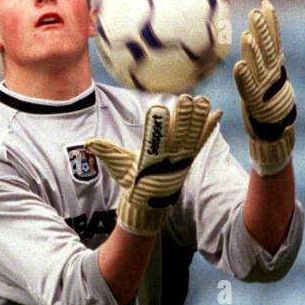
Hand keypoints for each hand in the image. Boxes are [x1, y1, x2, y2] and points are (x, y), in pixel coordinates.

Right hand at [85, 93, 219, 237]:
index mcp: (150, 160)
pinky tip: (216, 113)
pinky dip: (209, 128)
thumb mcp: (118, 167)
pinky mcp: (190, 159)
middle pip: (177, 135)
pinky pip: (201, 141)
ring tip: (204, 101)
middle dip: (182, 118)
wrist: (149, 205)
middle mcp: (168, 160)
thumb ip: (106, 151)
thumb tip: (88, 143)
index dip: (156, 126)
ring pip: (191, 136)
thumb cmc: (132, 183)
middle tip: (187, 99)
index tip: (158, 108)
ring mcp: (181, 159)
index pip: (153, 140)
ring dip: (198, 119)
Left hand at [233, 0, 296, 175]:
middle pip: (267, 49)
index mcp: (275, 69)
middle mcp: (271, 76)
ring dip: (254, 50)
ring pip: (259, 66)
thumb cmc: (266, 109)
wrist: (274, 135)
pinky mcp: (255, 103)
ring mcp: (264, 89)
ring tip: (247, 33)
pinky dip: (245, 78)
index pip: (274, 41)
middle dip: (262, 30)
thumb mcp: (263, 83)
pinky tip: (239, 66)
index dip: (270, 23)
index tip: (266, 4)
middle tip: (256, 11)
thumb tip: (252, 48)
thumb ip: (260, 66)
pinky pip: (248, 88)